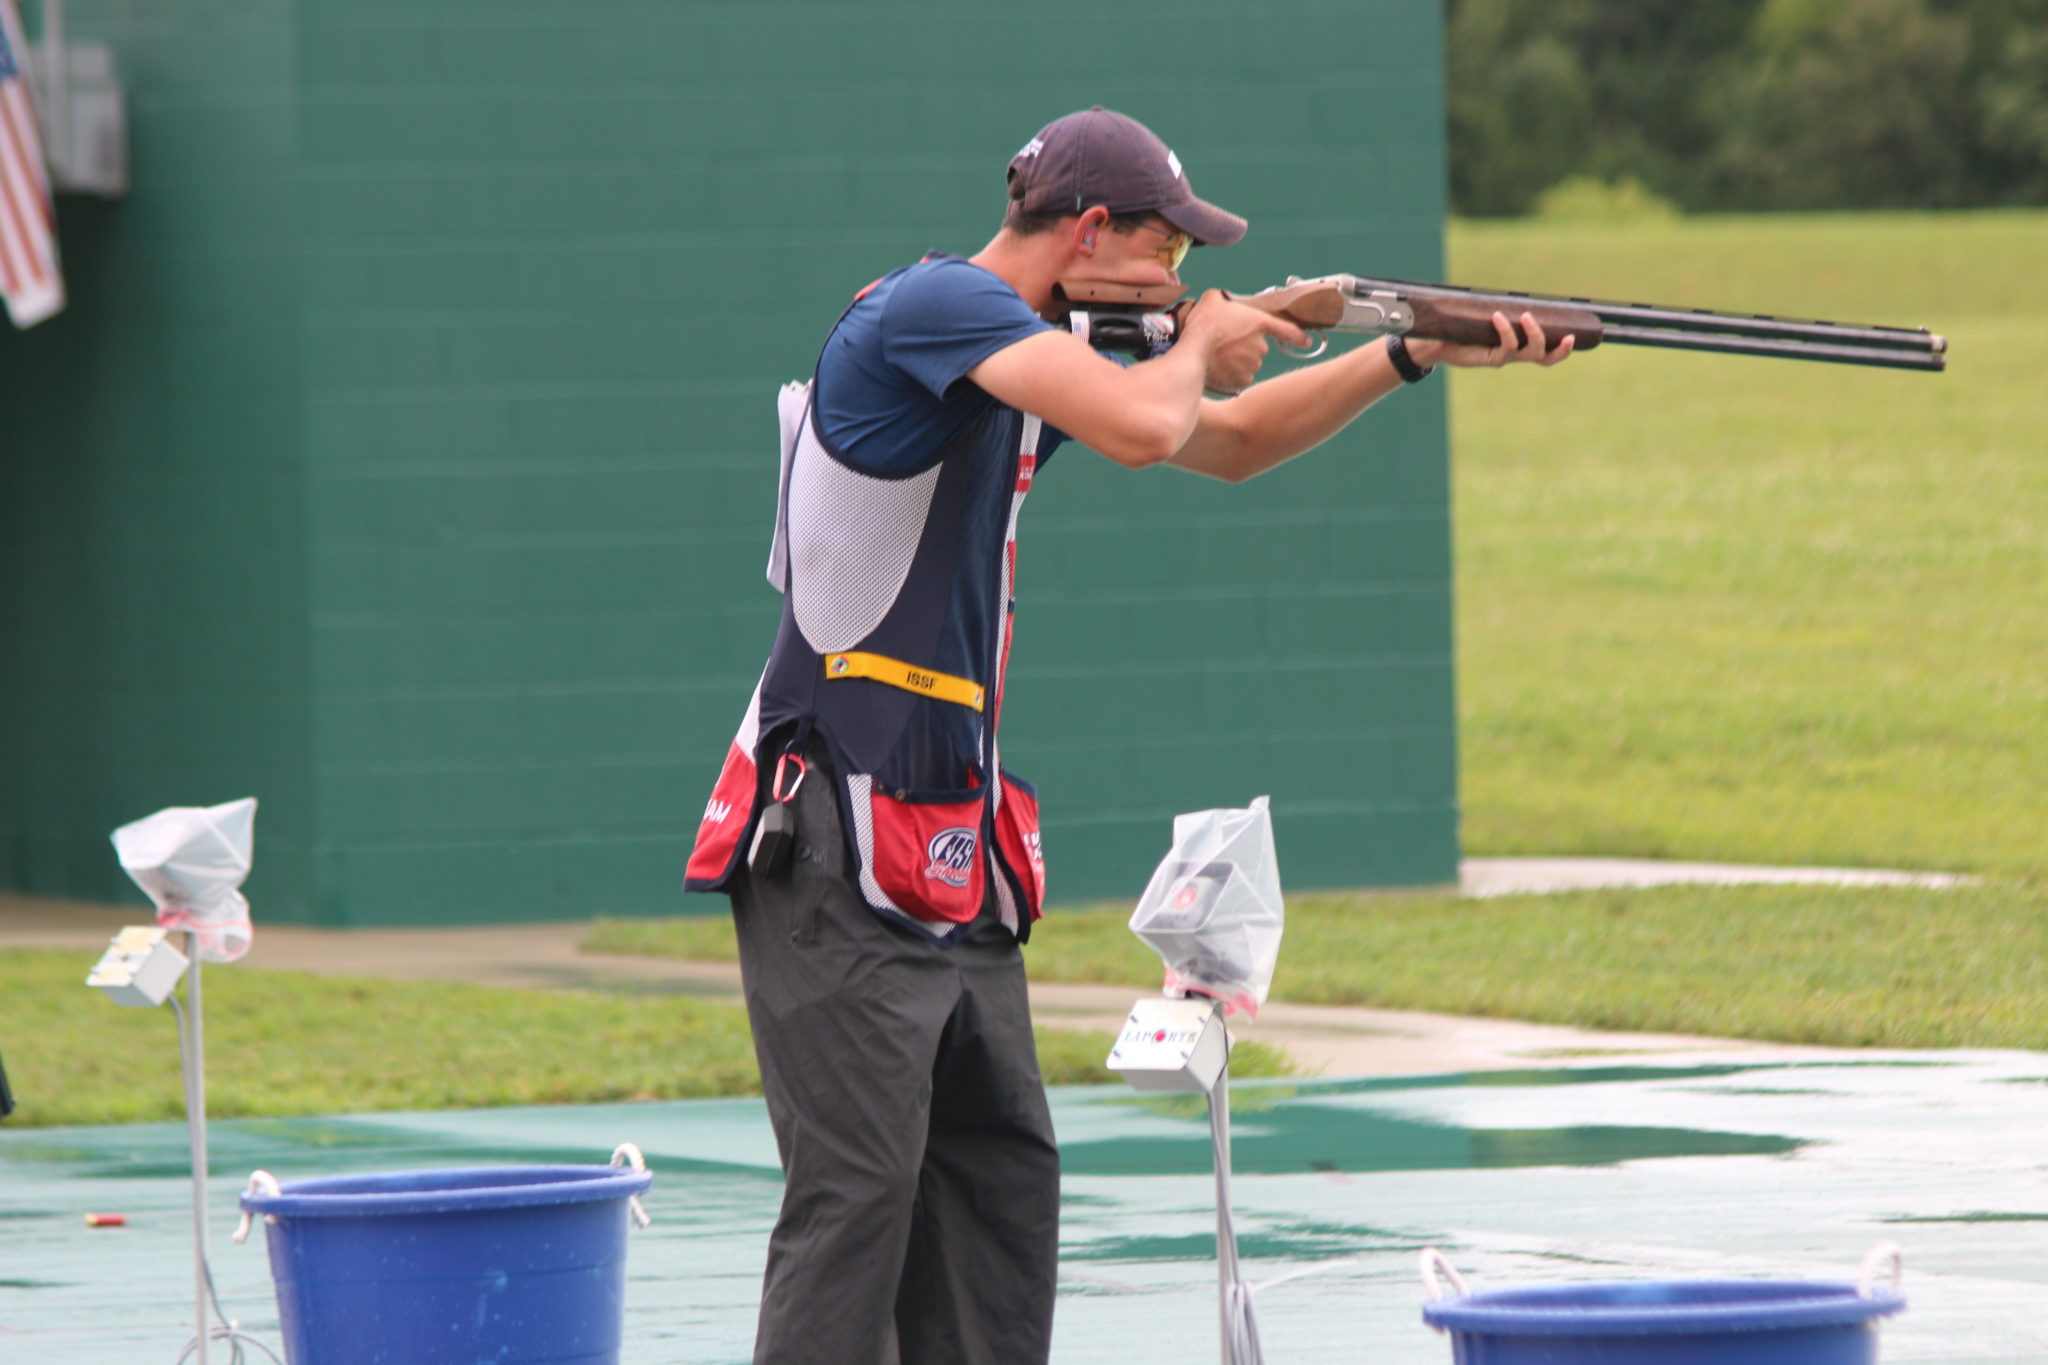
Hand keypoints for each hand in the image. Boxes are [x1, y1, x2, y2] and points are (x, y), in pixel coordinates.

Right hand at [1178, 290, 1313, 394]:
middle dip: (1244, 345)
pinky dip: (1230, 374)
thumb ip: (1220, 298)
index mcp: (1259, 323)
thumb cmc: (1204, 324)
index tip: (1306, 341)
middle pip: (1257, 346)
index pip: (1287, 330)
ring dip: (1237, 360)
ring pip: (1248, 363)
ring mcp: (1253, 365)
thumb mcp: (1211, 300)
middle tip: (1224, 341)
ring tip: (1217, 355)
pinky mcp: (1242, 381)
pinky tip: (1217, 367)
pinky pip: (1239, 377)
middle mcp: (1261, 346)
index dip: (1298, 337)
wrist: (1194, 352)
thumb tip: (1217, 299)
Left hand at [1409, 311, 1574, 369]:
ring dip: (1534, 334)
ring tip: (1526, 316)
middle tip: (1567, 336)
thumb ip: (1503, 306)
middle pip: (1545, 358)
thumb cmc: (1466, 327)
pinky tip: (1498, 316)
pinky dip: (1505, 330)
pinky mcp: (1491, 358)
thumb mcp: (1488, 315)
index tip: (1574, 336)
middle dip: (1560, 350)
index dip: (1563, 349)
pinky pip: (1506, 346)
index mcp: (1521, 345)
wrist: (1441, 341)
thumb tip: (1513, 288)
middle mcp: (1516, 354)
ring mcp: (1505, 357)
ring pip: (1530, 352)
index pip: (1548, 351)